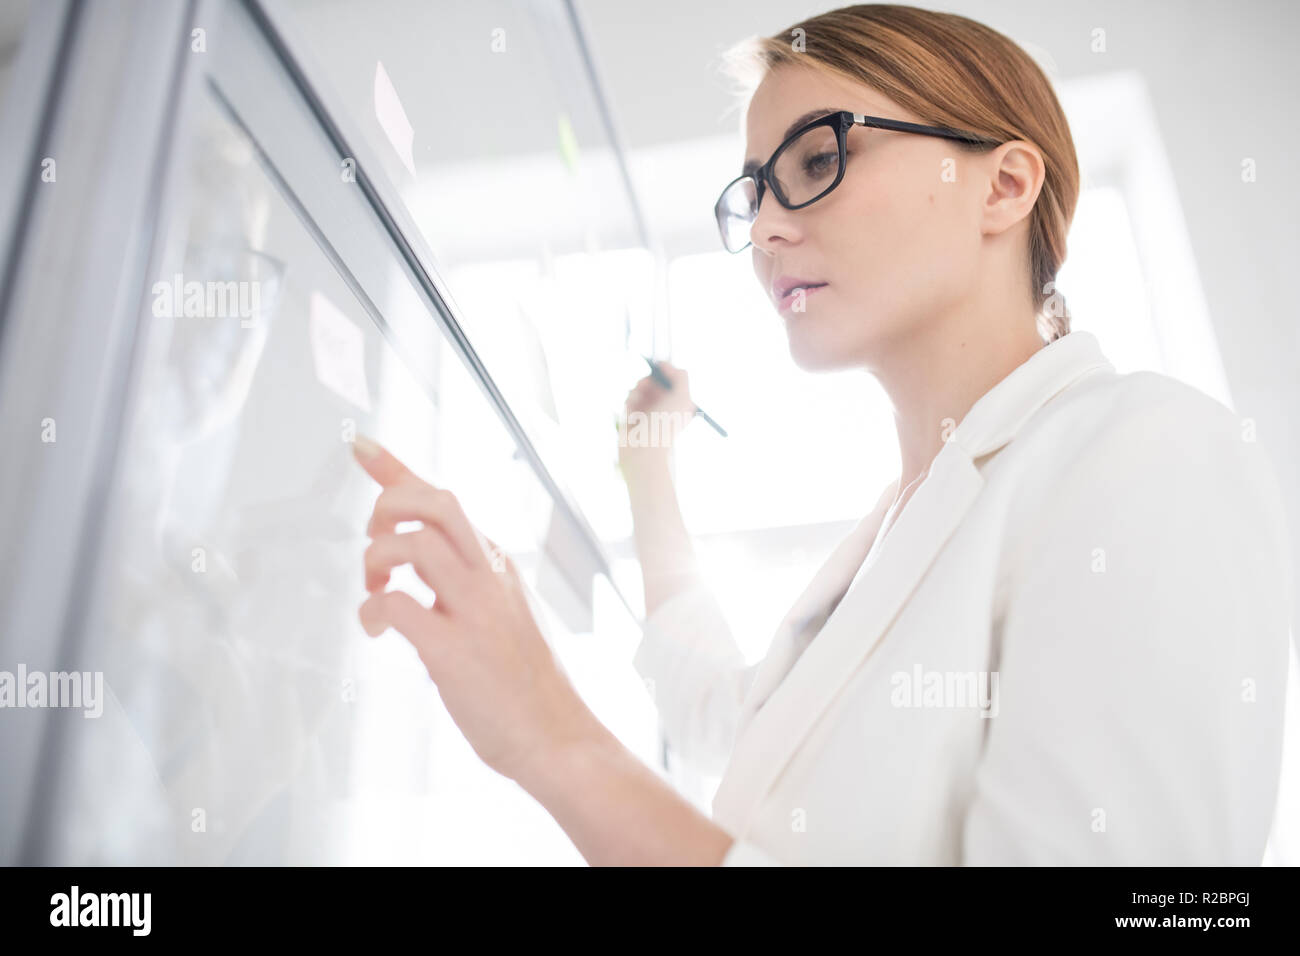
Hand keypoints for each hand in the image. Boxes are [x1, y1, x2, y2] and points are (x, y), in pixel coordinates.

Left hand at [351, 434, 597, 783]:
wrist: (558, 738)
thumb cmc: (527, 685)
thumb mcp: (504, 615)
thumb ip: (467, 585)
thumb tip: (422, 570)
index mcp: (500, 566)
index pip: (445, 500)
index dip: (395, 467)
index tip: (359, 444)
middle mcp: (492, 577)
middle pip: (437, 502)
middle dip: (388, 506)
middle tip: (374, 545)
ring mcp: (476, 611)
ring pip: (416, 544)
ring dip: (377, 559)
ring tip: (374, 589)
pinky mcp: (455, 651)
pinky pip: (398, 606)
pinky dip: (372, 610)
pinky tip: (376, 629)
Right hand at [616, 361, 695, 472]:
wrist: (644, 451)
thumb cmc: (664, 426)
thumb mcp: (682, 397)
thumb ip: (679, 376)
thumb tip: (664, 364)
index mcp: (680, 402)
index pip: (673, 377)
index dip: (664, 372)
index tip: (657, 370)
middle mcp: (665, 406)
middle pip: (655, 379)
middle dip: (648, 380)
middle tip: (645, 386)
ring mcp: (648, 410)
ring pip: (640, 386)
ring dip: (637, 391)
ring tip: (637, 403)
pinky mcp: (633, 415)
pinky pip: (629, 397)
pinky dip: (630, 401)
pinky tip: (631, 413)